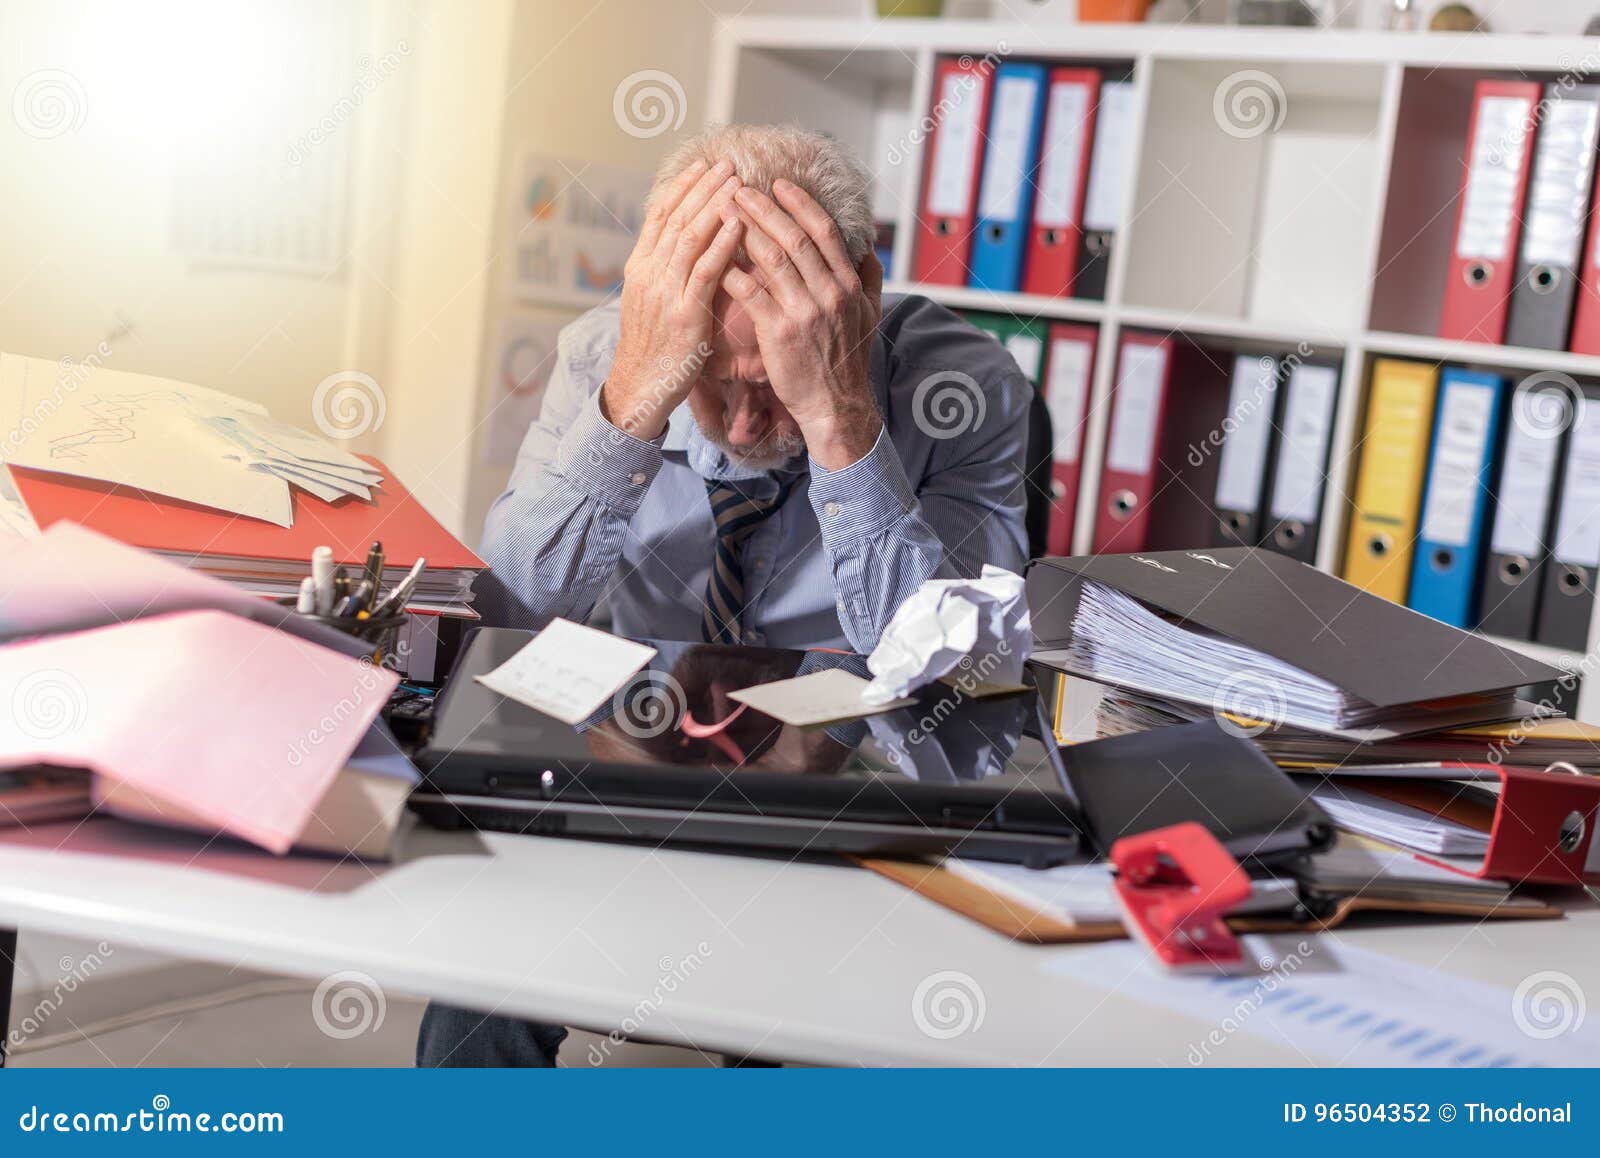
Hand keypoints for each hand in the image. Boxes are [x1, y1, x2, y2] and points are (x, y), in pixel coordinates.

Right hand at [603, 159, 744, 439]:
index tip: (704, 165)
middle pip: (676, 217)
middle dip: (703, 187)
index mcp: (639, 267)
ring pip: (689, 237)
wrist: (640, 387)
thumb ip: (668, 271)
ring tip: (737, 184)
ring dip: (715, 206)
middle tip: (727, 163)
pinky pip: (704, 272)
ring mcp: (664, 293)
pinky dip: (722, 245)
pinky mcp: (684, 315)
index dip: (683, 186)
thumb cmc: (655, 346)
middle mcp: (648, 273)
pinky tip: (739, 226)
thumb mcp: (654, 301)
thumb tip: (687, 242)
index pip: (660, 214)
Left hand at [721, 180, 883, 470]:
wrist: (835, 405)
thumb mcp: (869, 315)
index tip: (779, 184)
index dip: (801, 204)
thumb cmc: (847, 360)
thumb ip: (868, 278)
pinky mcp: (779, 333)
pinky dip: (734, 273)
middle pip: (794, 238)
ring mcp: (804, 313)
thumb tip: (866, 248)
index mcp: (848, 284)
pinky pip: (752, 294)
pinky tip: (716, 258)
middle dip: (765, 209)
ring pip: (772, 260)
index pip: (824, 232)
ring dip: (746, 232)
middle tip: (739, 188)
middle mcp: (829, 293)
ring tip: (724, 211)